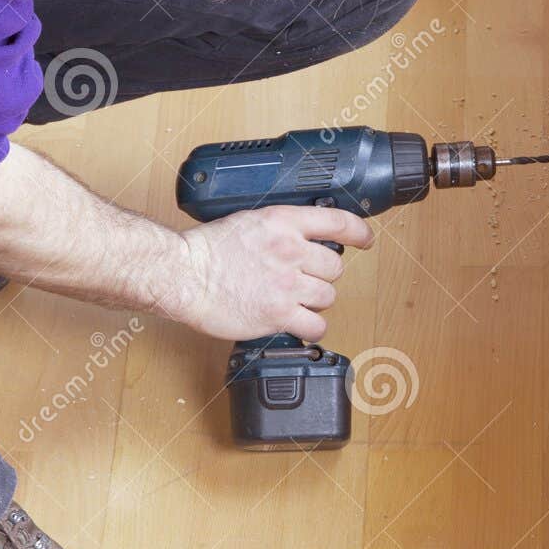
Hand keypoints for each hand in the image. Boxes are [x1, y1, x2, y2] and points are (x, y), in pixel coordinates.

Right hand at [174, 205, 374, 341]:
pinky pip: (315, 325)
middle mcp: (290, 251)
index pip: (339, 222)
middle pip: (335, 267)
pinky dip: (310, 327)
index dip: (360, 232)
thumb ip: (281, 229)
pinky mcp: (278, 313)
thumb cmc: (206, 250)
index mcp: (284, 222)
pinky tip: (296, 322)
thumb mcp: (249, 221)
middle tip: (302, 279)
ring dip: (314, 301)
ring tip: (292, 300)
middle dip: (322, 275)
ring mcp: (286, 284)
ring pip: (327, 297)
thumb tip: (305, 240)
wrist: (182, 274)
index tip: (365, 240)